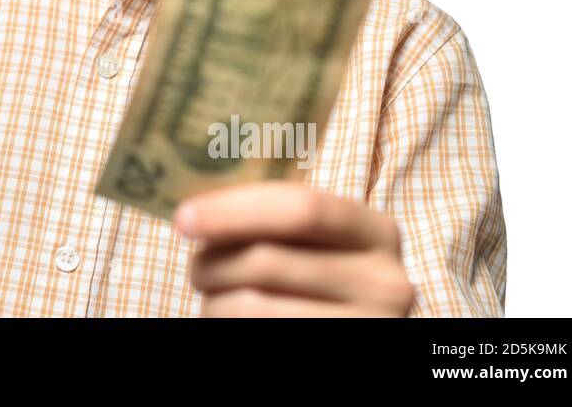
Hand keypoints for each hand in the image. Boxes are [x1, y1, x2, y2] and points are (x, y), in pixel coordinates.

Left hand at [174, 180, 415, 316]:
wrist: (353, 328)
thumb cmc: (320, 280)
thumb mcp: (317, 244)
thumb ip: (274, 221)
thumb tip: (196, 216)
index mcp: (378, 232)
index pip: (301, 208)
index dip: (235, 209)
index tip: (184, 218)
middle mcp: (386, 282)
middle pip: (268, 260)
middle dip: (213, 263)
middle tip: (196, 271)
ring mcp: (372, 326)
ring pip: (256, 307)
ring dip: (215, 304)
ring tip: (213, 302)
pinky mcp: (345, 364)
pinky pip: (263, 336)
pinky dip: (228, 326)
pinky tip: (228, 321)